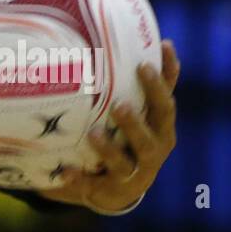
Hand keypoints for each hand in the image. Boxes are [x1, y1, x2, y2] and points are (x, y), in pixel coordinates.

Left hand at [38, 40, 179, 212]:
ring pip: (124, 163)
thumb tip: (163, 41)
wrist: (120, 186)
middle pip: (150, 137)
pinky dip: (78, 178)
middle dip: (135, 121)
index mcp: (161, 128)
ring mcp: (134, 173)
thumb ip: (153, 82)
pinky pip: (92, 185)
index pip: (165, 106)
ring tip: (93, 133)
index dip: (160, 85)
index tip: (145, 62)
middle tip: (119, 103)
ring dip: (108, 149)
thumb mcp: (145, 110)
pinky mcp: (111, 189)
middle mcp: (153, 152)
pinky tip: (64, 171)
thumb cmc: (134, 134)